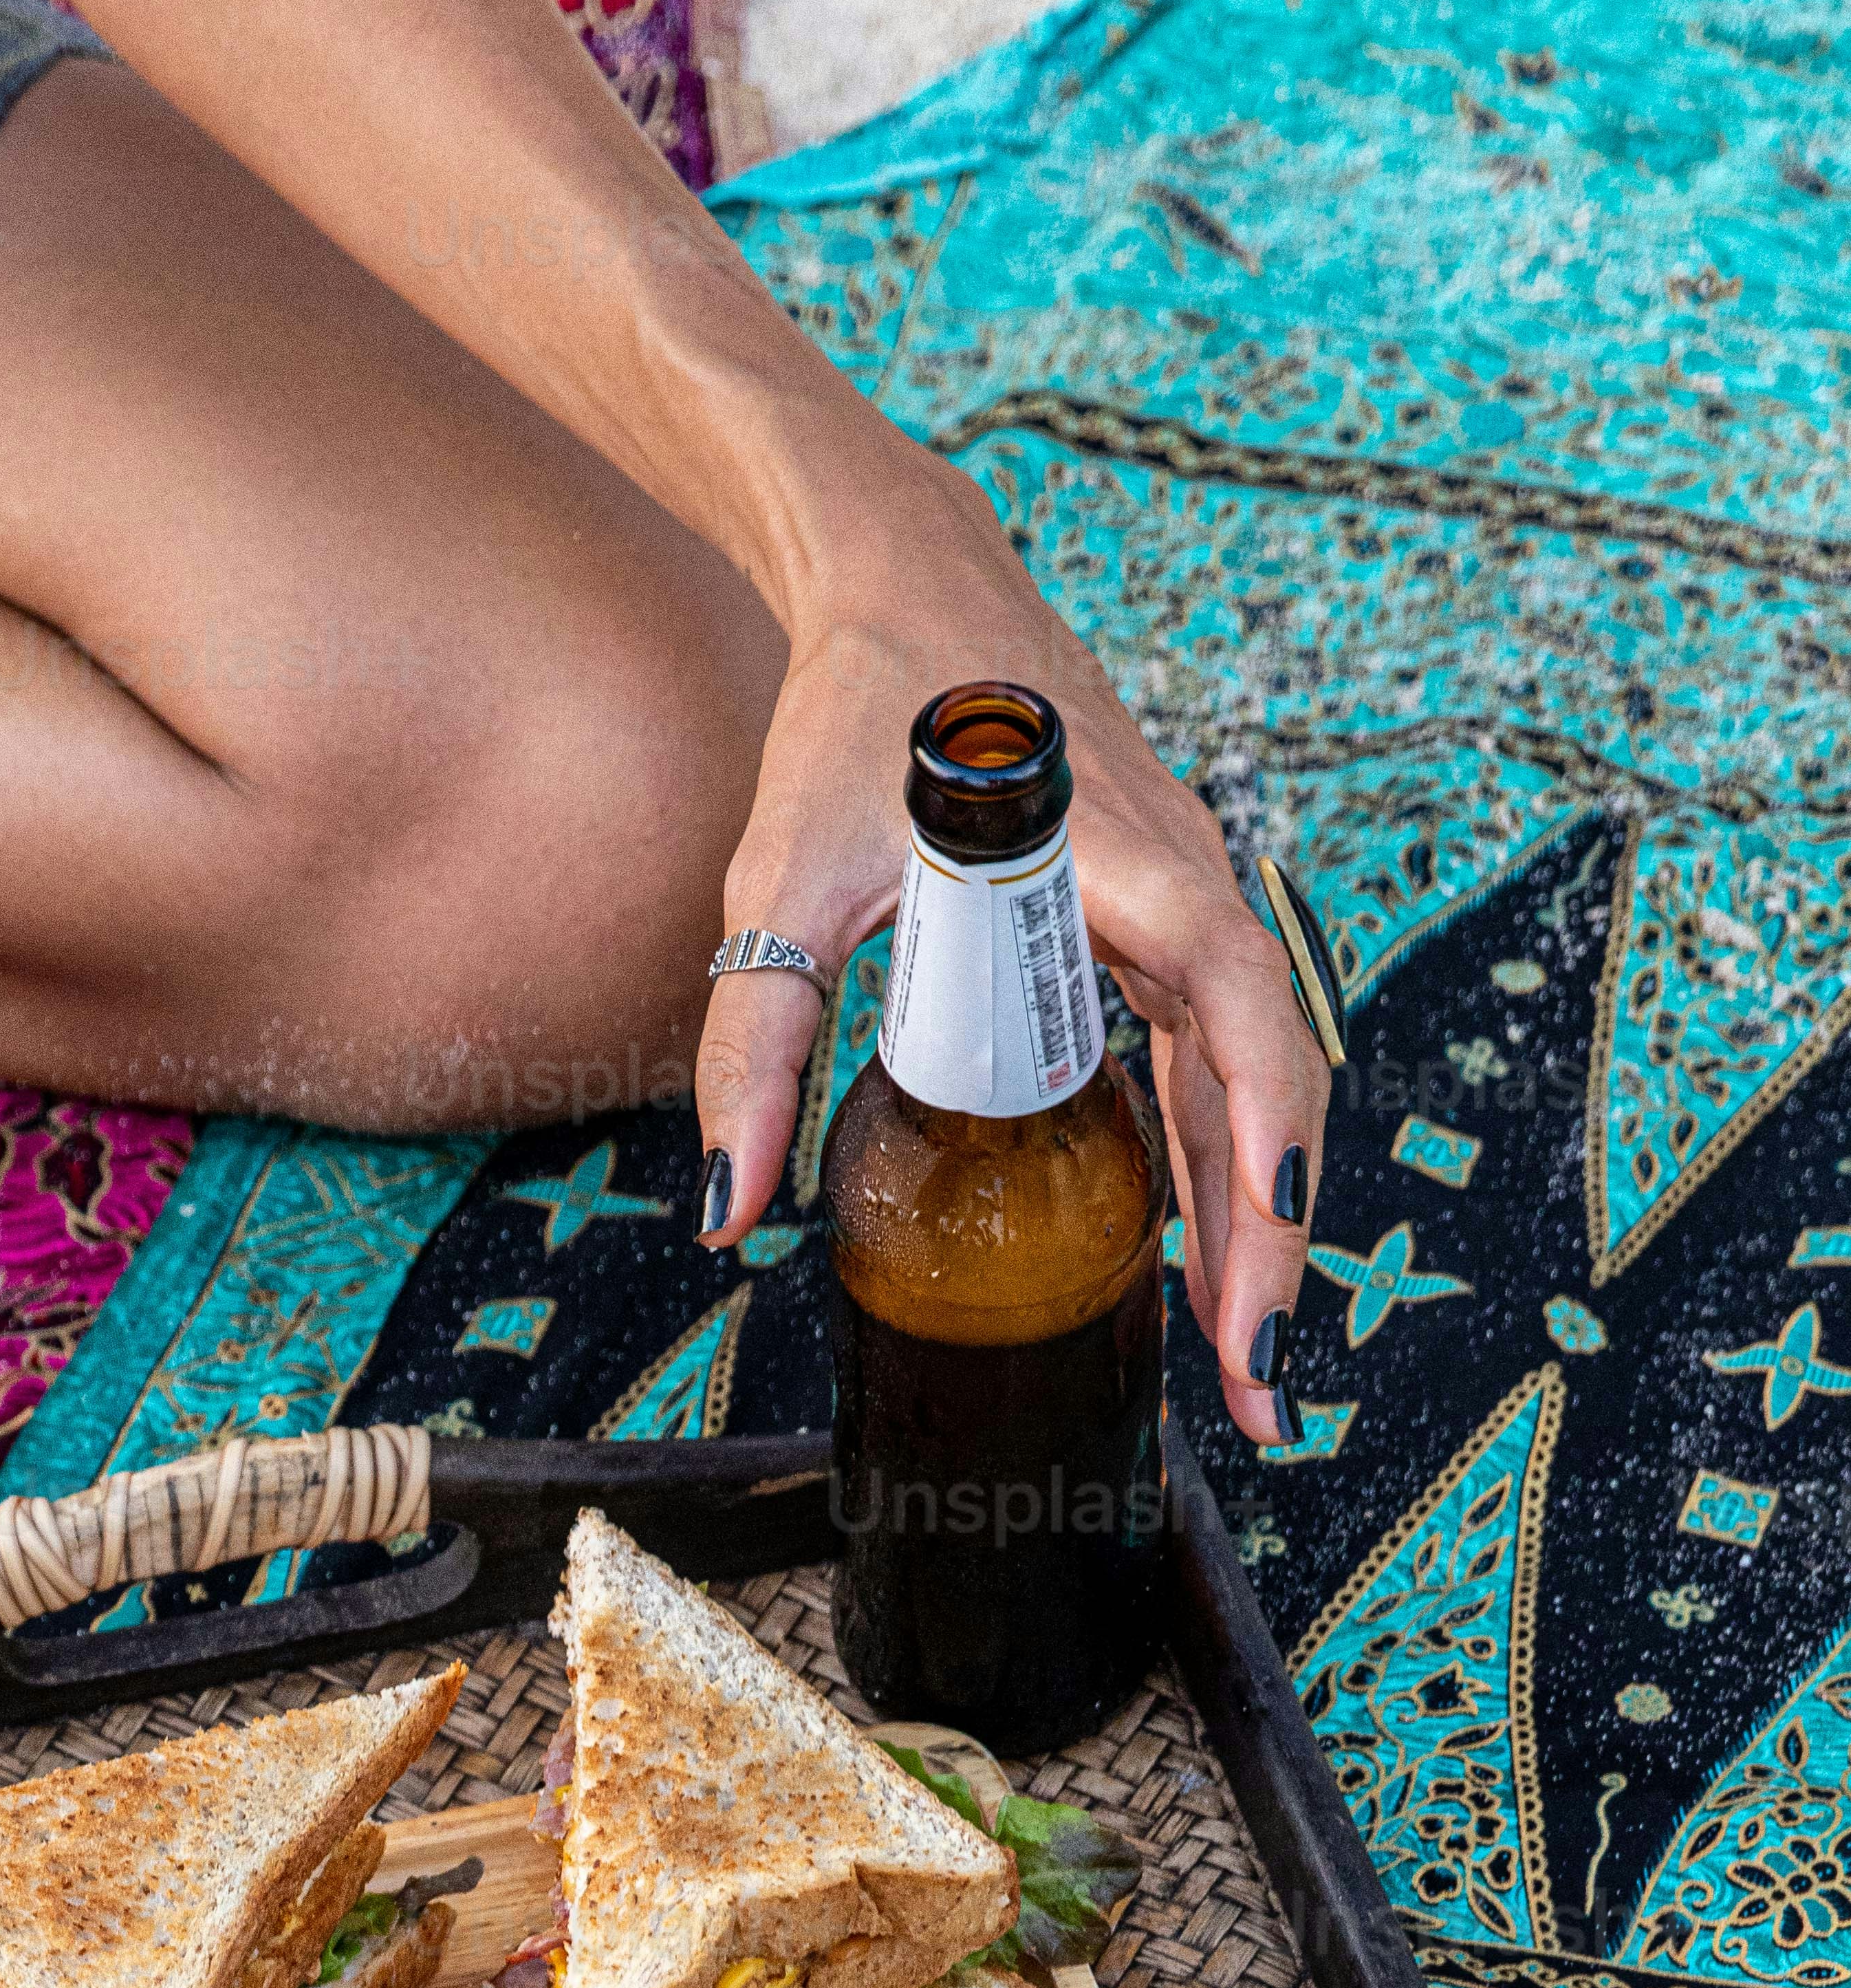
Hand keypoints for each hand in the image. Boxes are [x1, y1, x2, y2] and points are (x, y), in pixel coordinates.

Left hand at [692, 484, 1324, 1457]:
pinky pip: (1197, 1062)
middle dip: (1264, 1247)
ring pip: (1239, 1089)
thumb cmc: (855, 718)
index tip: (1264, 1256)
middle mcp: (1185, 889)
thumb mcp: (785, 884)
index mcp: (1135, 867)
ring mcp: (1173, 911)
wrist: (903, 593)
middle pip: (1262, 1088)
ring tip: (1231, 1362)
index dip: (1261, 1144)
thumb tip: (723, 1208)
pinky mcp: (1143, 930)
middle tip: (1253, 1394)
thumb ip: (758, 1042)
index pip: (1240, 1021)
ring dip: (1243, 1225)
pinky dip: (1203, 1163)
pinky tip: (1185, 1260)